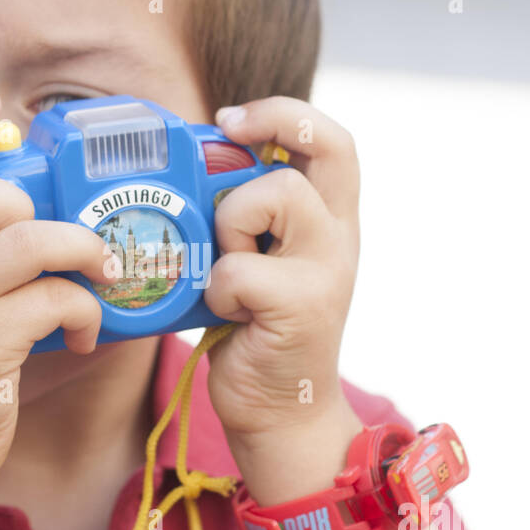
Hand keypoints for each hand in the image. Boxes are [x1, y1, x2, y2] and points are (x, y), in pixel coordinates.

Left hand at [204, 96, 361, 466]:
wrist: (281, 414)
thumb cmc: (256, 334)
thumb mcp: (262, 263)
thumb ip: (248, 220)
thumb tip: (191, 171)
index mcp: (330, 222)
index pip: (334, 141)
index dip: (286, 114)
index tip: (232, 120)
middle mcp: (338, 238)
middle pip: (315, 153)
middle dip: (261, 145)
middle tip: (221, 150)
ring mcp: (325, 270)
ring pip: (270, 195)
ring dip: (229, 225)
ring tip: (227, 269)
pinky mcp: (300, 304)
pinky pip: (236, 267)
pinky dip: (216, 289)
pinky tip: (225, 315)